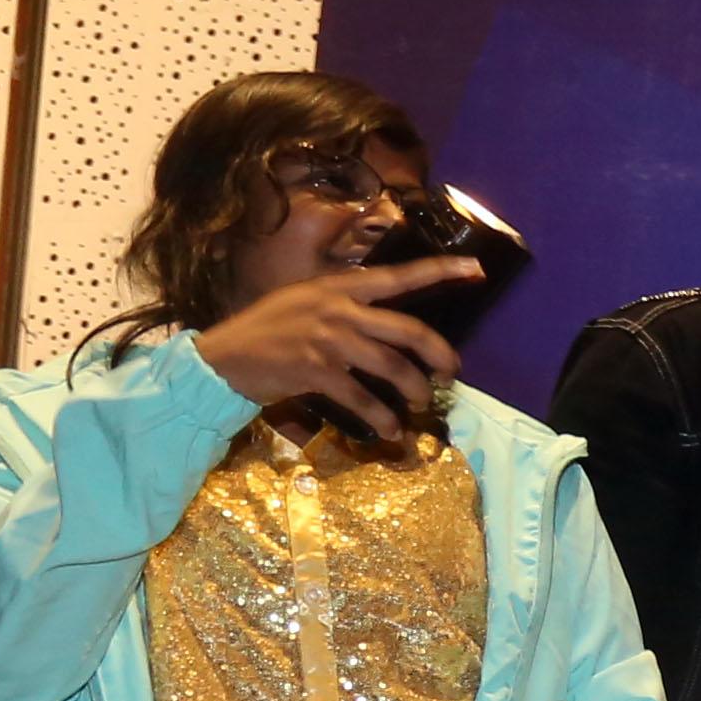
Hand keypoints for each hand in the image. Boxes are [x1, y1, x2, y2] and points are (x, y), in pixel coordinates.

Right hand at [192, 260, 468, 449]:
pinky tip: (390, 430)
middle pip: (409, 330)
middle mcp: (338, 308)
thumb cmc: (269, 331)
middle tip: (451, 373)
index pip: (399, 275)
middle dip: (440, 355)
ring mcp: (328, 338)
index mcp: (339, 287)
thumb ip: (345, 306)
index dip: (441, 271)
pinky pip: (363, 397)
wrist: (224, 358)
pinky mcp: (316, 370)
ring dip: (414, 391)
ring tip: (419, 403)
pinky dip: (381, 418)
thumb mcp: (306, 303)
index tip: (476, 270)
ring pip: (392, 366)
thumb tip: (386, 324)